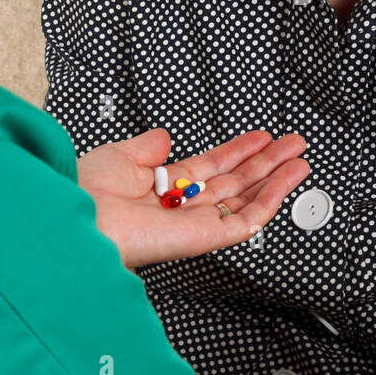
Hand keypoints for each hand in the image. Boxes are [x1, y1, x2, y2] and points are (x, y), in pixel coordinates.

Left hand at [77, 127, 309, 267]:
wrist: (77, 215)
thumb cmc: (85, 190)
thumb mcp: (119, 155)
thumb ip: (147, 147)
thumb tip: (165, 136)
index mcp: (162, 188)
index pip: (211, 168)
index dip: (238, 151)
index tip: (261, 138)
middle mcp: (181, 207)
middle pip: (236, 183)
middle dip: (266, 162)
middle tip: (292, 145)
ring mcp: (195, 223)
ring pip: (247, 202)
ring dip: (276, 179)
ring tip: (299, 159)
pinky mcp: (204, 238)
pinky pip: (245, 222)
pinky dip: (268, 201)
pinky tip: (284, 182)